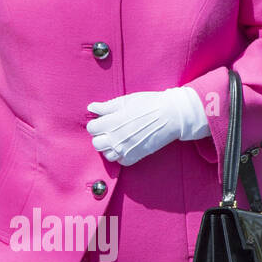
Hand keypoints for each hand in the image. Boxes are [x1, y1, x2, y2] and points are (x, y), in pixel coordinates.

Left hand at [86, 87, 206, 166]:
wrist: (171, 115)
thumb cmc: (148, 104)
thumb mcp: (125, 101)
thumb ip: (106, 106)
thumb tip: (91, 108)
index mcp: (111, 123)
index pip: (91, 128)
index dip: (97, 123)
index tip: (104, 120)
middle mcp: (115, 138)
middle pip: (96, 143)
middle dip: (101, 136)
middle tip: (110, 130)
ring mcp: (125, 150)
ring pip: (106, 155)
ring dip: (109, 147)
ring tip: (118, 138)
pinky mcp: (134, 157)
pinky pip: (120, 161)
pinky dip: (120, 155)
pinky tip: (127, 145)